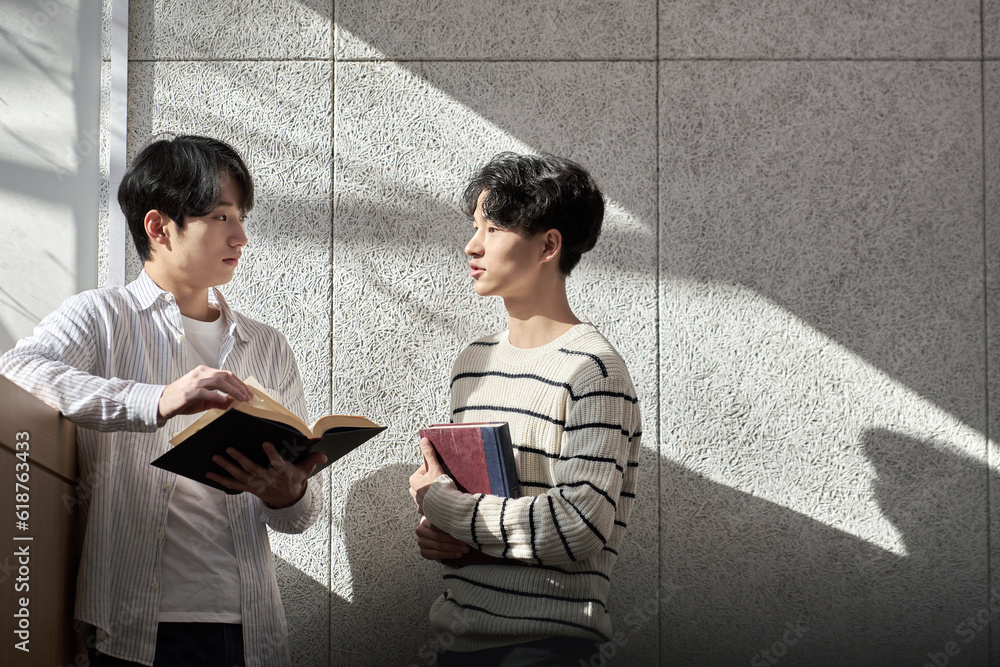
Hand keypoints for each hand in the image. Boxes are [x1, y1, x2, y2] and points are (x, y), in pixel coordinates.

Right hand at [157, 366, 252, 425]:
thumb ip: (218, 401)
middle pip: (225, 376)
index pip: (226, 374)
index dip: (239, 383)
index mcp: (203, 372)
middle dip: (239, 387)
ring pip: (217, 381)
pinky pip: (204, 392)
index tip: (249, 392)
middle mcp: (199, 374)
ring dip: (232, 390)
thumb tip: (233, 404)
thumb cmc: (182, 400)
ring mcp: (193, 382)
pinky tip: (223, 400)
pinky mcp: (187, 393)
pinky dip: (215, 395)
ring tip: (241, 399)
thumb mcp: (204, 401)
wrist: (161, 403)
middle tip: (248, 397)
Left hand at [206, 441, 326, 508]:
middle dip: (240, 459)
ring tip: (216, 457)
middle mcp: (267, 479)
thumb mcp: (305, 470)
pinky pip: (232, 484)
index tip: (265, 443)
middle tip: (230, 449)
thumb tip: (324, 454)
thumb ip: (312, 460)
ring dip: (226, 467)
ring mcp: (256, 484)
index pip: (277, 463)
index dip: (272, 454)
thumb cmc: (295, 480)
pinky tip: (209, 474)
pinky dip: (220, 479)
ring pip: (239, 476)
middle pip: (252, 469)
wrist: (287, 500)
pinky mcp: (248, 488)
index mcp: (282, 472)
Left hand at [409, 438, 444, 514]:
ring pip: (425, 493)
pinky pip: (428, 504)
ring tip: (441, 491)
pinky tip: (439, 501)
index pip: (423, 470)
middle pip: (423, 482)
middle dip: (431, 481)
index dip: (433, 469)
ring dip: (431, 492)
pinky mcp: (424, 511)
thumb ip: (429, 454)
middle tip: (440, 481)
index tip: (440, 471)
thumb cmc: (439, 486)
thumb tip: (423, 440)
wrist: (446, 506)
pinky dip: (433, 503)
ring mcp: (418, 502)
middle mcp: (413, 492)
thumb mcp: (434, 467)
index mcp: (413, 480)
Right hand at [415, 517, 468, 561]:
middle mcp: (420, 531)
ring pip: (439, 546)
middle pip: (439, 537)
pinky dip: (449, 555)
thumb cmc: (442, 528)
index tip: (463, 533)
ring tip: (464, 550)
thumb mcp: (444, 522)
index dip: (450, 530)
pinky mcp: (423, 552)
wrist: (435, 537)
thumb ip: (448, 519)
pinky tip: (458, 554)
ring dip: (454, 549)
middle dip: (454, 541)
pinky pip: (438, 554)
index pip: (438, 526)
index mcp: (425, 521)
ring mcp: (421, 542)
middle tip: (465, 544)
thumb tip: (459, 519)